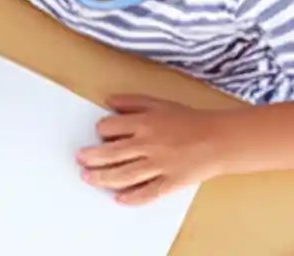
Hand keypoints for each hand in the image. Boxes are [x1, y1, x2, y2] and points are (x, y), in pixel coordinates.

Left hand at [77, 95, 233, 204]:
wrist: (221, 140)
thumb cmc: (190, 120)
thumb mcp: (159, 103)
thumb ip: (132, 101)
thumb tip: (108, 101)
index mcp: (143, 123)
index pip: (109, 128)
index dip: (101, 131)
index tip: (101, 135)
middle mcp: (147, 144)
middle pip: (109, 153)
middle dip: (91, 158)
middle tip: (80, 159)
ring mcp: (159, 165)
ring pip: (123, 175)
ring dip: (102, 178)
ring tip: (88, 178)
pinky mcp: (171, 182)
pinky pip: (148, 192)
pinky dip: (132, 198)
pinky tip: (119, 199)